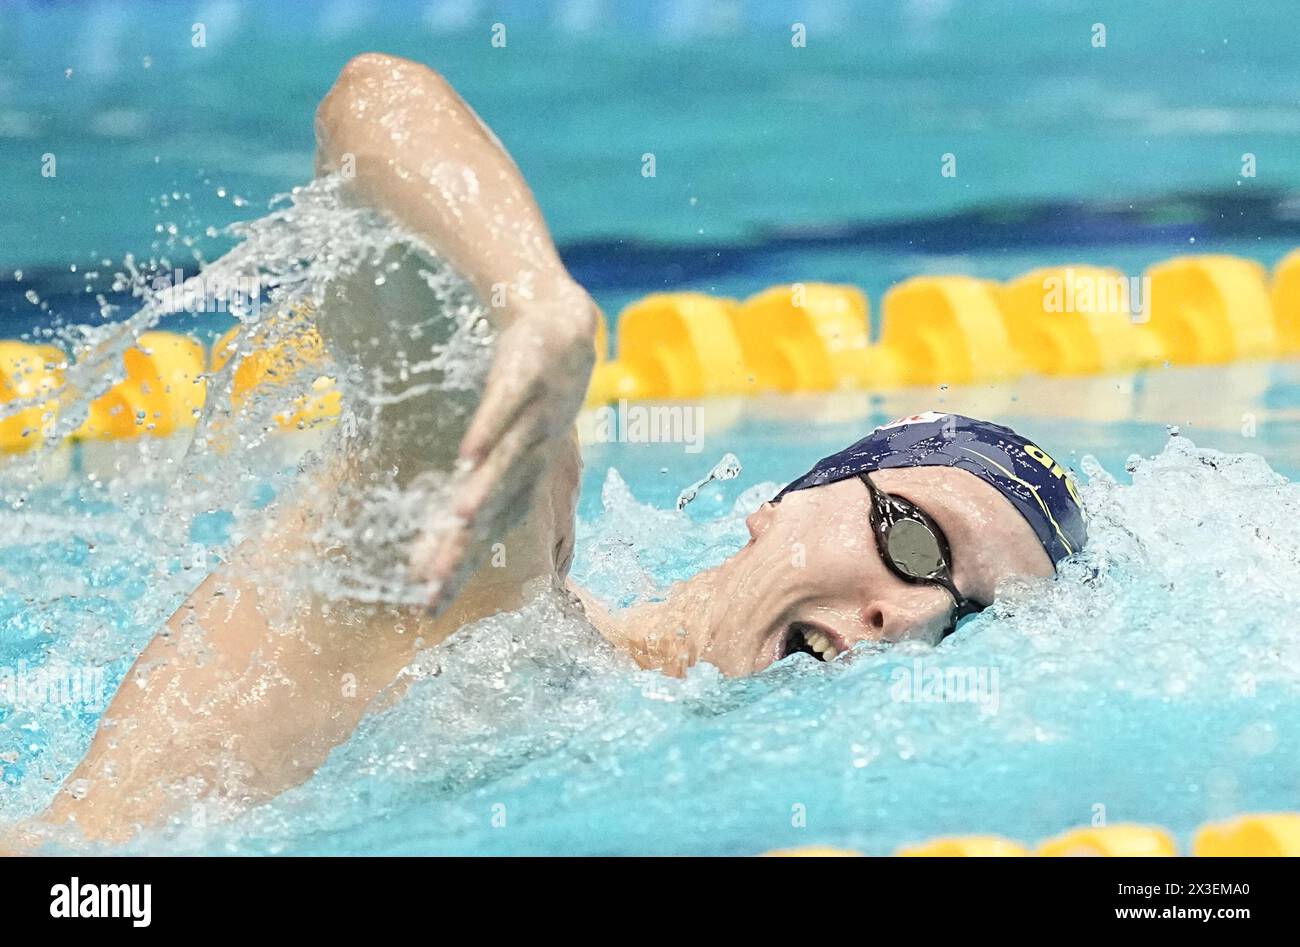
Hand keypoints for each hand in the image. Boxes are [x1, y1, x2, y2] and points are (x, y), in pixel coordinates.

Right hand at [411, 285, 596, 612]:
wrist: (562, 329)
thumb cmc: (528, 398)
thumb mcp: (503, 448)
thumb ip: (472, 487)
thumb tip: (442, 529)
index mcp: (521, 479)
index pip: (486, 533)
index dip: (461, 569)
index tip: (428, 606)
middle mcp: (530, 458)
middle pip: (493, 510)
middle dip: (464, 547)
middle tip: (432, 583)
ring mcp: (532, 419)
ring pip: (503, 463)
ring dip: (480, 492)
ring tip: (453, 523)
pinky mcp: (526, 377)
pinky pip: (505, 407)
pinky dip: (488, 430)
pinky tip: (467, 454)